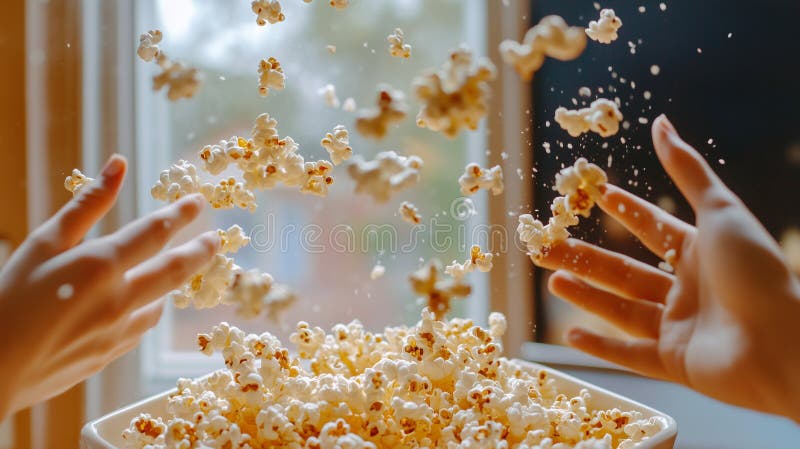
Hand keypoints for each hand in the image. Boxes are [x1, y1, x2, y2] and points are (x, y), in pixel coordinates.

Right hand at [0, 155, 219, 418]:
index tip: (198, 203)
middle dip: (200, 251)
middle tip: (217, 240)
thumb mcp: (42, 243)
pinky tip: (142, 305)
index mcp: (101, 265)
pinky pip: (141, 328)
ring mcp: (118, 331)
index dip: (181, 214)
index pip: (156, 231)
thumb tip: (118, 165)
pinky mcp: (111, 354)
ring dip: (172, 284)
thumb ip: (86, 204)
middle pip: (176, 269)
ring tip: (177, 269)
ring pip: (161, 302)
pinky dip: (147, 310)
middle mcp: (119, 299)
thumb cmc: (9, 297)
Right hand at [539, 115, 799, 420]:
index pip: (653, 227)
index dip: (625, 210)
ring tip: (551, 278)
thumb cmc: (757, 272)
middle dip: (585, 257)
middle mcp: (688, 289)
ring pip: (621, 310)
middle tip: (545, 245)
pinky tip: (570, 334)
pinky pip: (631, 354)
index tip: (595, 194)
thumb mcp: (720, 210)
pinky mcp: (676, 362)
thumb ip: (686, 169)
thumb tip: (660, 122)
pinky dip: (601, 346)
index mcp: (701, 253)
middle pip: (625, 270)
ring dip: (586, 295)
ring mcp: (680, 327)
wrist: (785, 343)